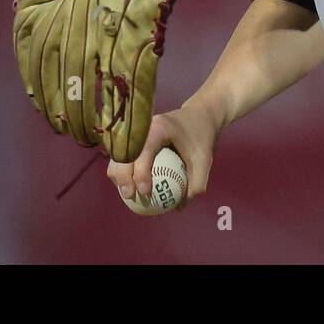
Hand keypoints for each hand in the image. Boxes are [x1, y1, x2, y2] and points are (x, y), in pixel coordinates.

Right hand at [106, 99, 221, 208]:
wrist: (199, 115)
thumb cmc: (202, 138)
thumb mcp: (204, 161)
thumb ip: (196, 184)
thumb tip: (179, 208)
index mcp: (160, 128)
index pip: (144, 150)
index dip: (141, 172)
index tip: (146, 192)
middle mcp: (144, 127)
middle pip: (124, 152)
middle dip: (122, 176)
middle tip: (131, 196)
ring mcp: (137, 131)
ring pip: (119, 154)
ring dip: (119, 175)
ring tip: (128, 195)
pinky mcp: (134, 137)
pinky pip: (123, 156)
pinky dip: (123, 172)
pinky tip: (131, 188)